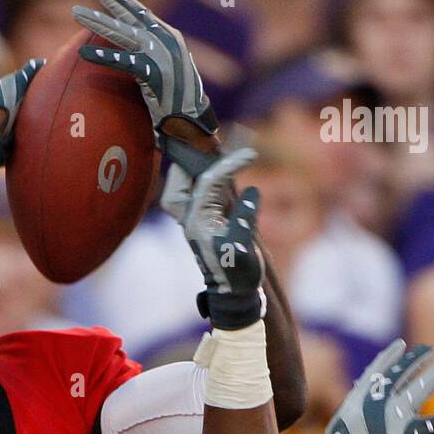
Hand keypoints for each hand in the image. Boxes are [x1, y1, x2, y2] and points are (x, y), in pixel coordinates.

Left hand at [72, 0, 217, 172]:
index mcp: (168, 36)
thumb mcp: (167, 69)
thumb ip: (152, 55)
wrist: (191, 122)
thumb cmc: (177, 100)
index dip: (124, 2)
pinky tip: (83, 53)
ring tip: (77, 13)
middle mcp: (165, 39)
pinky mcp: (153, 72)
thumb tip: (133, 50)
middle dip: (110, 1)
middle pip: (130, 16)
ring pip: (123, 33)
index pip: (141, 13)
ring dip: (98, 21)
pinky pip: (123, 61)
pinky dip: (102, 57)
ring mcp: (160, 54)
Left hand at [161, 149, 264, 329]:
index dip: (228, 165)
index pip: (209, 182)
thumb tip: (254, 192)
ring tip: (211, 146)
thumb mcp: (243, 248)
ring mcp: (197, 218)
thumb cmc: (238, 275)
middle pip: (180, 179)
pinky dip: (204, 177)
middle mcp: (193, 216)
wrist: (233, 295)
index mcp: (198, 221)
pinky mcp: (206, 221)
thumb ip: (246, 219)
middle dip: (190, 158)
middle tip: (206, 139)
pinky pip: (197, 193)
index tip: (251, 155)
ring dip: (194, 166)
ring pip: (184, 185)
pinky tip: (217, 166)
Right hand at [313, 339, 433, 433]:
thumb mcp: (337, 431)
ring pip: (420, 389)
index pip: (376, 373)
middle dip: (416, 360)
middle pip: (400, 375)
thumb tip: (368, 399)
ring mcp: (392, 419)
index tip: (400, 346)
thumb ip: (351, 413)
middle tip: (429, 350)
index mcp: (356, 402)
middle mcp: (374, 405)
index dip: (389, 358)